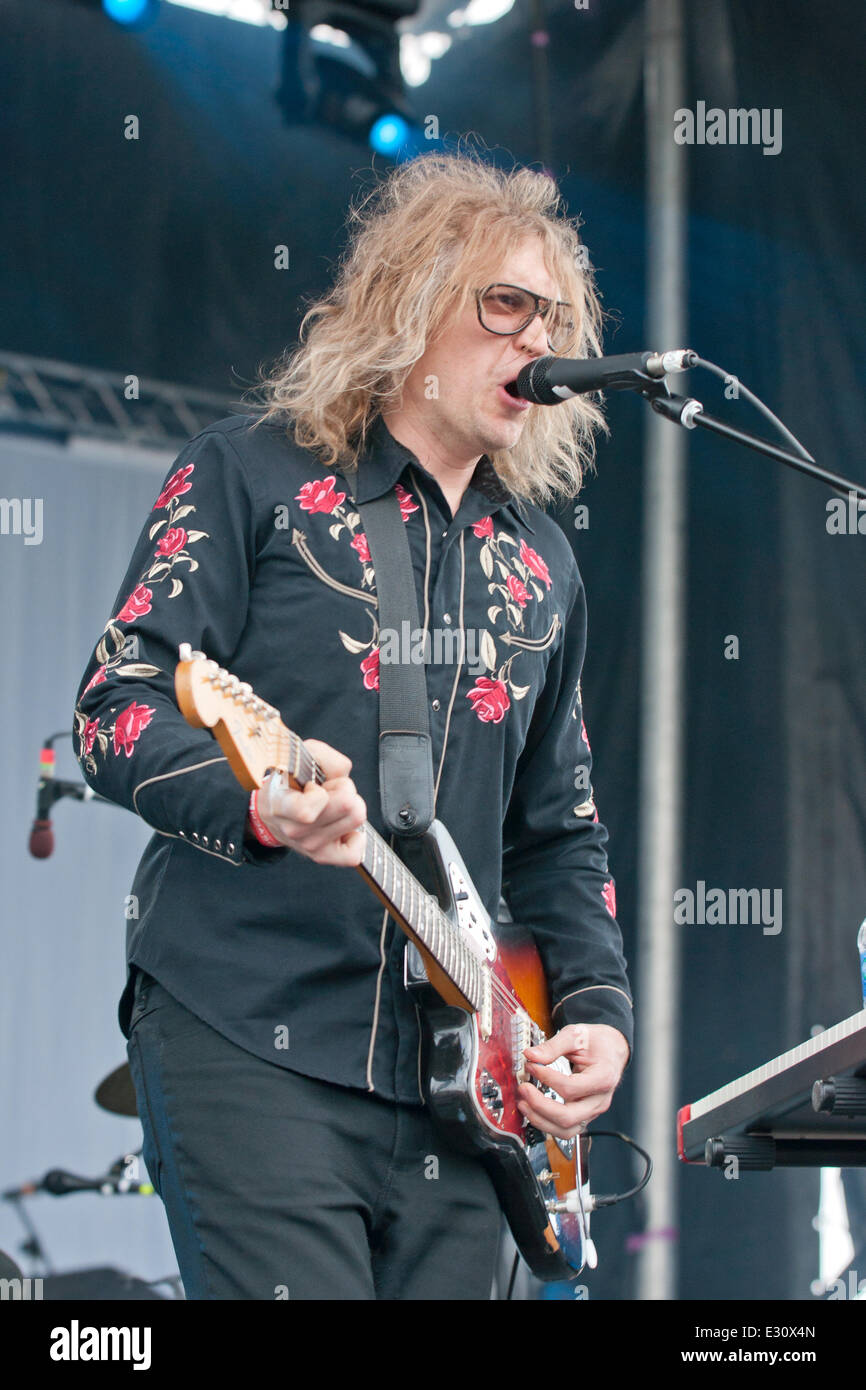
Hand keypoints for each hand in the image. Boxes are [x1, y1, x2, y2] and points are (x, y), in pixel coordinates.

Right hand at [253, 738, 366, 866]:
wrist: (271, 811)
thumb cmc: (288, 781)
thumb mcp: (299, 758)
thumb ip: (324, 757)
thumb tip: (343, 773)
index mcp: (281, 805)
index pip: (306, 811)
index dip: (320, 792)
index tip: (312, 786)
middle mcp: (294, 830)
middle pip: (348, 807)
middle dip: (343, 790)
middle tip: (328, 790)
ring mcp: (308, 846)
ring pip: (357, 819)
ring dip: (349, 806)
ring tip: (332, 805)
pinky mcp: (322, 856)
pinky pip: (354, 854)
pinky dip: (356, 837)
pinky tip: (343, 825)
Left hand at [518, 1023, 629, 1140]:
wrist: (612, 1050)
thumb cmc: (598, 1043)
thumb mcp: (576, 1034)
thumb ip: (553, 1046)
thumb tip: (531, 1055)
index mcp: (603, 1077)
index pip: (570, 1087)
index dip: (547, 1078)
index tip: (532, 1066)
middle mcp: (599, 1100)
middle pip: (568, 1117)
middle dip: (540, 1106)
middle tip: (524, 1089)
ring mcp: (592, 1111)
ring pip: (566, 1130)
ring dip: (540, 1120)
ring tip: (523, 1103)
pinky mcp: (584, 1116)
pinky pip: (565, 1129)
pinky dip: (546, 1123)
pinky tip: (533, 1110)